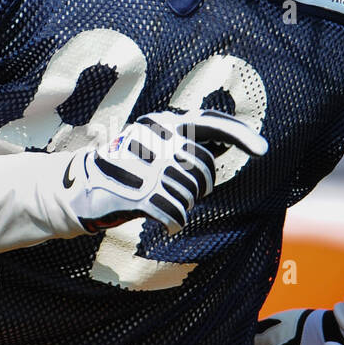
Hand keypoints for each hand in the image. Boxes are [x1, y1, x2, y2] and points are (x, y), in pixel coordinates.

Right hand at [61, 108, 266, 233]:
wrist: (79, 189)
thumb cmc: (123, 168)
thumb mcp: (153, 144)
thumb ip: (185, 141)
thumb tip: (225, 141)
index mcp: (162, 122)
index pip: (211, 123)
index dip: (241, 136)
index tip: (264, 150)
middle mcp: (158, 139)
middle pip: (204, 170)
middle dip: (197, 187)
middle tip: (173, 190)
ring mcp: (149, 166)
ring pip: (192, 194)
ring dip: (181, 204)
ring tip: (157, 199)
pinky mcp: (141, 193)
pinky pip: (178, 213)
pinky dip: (173, 222)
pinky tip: (161, 220)